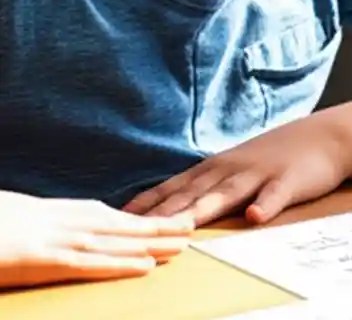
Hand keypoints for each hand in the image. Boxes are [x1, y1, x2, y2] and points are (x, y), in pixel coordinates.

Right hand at [0, 193, 192, 289]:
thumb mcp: (30, 216)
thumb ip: (57, 222)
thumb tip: (71, 227)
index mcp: (68, 211)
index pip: (117, 215)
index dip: (148, 218)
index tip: (173, 218)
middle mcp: (73, 223)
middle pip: (127, 226)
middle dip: (162, 228)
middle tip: (194, 229)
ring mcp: (65, 241)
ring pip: (120, 243)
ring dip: (154, 245)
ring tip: (184, 246)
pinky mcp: (52, 261)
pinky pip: (95, 264)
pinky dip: (123, 264)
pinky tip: (147, 267)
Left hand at [123, 116, 349, 226]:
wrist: (325, 137)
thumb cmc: (277, 156)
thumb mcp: (237, 165)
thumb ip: (207, 184)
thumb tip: (170, 203)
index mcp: (216, 168)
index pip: (173, 187)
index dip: (146, 204)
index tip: (116, 220)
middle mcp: (231, 170)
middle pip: (192, 195)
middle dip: (163, 214)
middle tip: (137, 232)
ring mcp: (260, 175)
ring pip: (227, 195)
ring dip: (203, 210)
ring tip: (183, 228)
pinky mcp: (289, 182)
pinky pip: (276, 195)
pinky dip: (265, 205)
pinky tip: (255, 217)